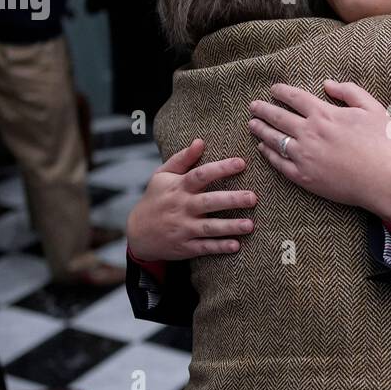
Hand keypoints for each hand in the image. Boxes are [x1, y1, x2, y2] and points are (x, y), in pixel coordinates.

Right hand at [126, 139, 256, 260]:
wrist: (137, 232)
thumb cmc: (156, 198)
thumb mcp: (162, 176)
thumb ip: (182, 159)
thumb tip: (200, 141)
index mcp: (178, 187)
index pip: (201, 175)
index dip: (221, 168)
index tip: (241, 163)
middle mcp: (182, 207)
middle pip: (209, 202)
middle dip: (231, 200)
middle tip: (253, 197)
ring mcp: (183, 228)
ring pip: (209, 227)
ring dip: (230, 226)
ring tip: (250, 225)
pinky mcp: (185, 247)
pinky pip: (204, 247)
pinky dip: (219, 247)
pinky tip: (236, 246)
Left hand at [248, 81, 390, 220]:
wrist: (384, 179)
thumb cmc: (382, 143)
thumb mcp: (372, 108)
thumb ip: (349, 91)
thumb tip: (327, 84)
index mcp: (324, 114)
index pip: (295, 98)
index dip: (281, 91)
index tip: (273, 89)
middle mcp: (309, 133)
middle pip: (278, 117)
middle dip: (263, 109)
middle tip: (253, 106)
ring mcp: (304, 156)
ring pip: (275, 139)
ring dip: (261, 130)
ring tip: (252, 124)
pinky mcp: (304, 177)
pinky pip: (280, 163)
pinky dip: (269, 154)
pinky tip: (264, 149)